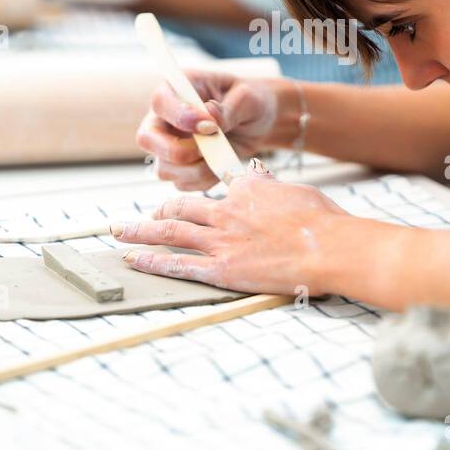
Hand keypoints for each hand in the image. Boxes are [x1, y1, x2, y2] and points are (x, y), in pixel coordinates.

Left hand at [113, 160, 351, 294]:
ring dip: (141, 232)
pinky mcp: (222, 269)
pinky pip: (179, 265)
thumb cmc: (324, 221)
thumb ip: (273, 187)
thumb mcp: (297, 191)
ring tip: (121, 232)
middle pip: (183, 208)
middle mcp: (227, 211)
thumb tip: (263, 180)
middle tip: (145, 215)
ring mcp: (222, 241)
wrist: (329, 247)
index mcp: (247, 191)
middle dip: (160, 212)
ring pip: (171, 233)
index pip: (217, 188)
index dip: (201, 191)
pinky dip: (153, 262)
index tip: (190, 195)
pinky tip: (135, 260)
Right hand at [135, 71, 282, 189]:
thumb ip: (228, 108)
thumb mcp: (246, 97)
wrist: (257, 122)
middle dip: (178, 151)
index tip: (209, 126)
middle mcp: (164, 118)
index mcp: (177, 89)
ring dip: (196, 170)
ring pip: (164, 168)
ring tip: (224, 156)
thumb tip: (210, 117)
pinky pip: (182, 184)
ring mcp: (166, 145)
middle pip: (147, 139)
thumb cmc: (248, 100)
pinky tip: (222, 165)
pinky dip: (205, 181)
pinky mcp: (178, 168)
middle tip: (211, 148)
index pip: (160, 102)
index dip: (180, 117)